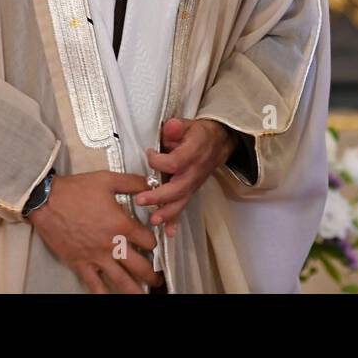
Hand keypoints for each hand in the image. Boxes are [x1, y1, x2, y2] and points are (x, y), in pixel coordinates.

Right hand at [27, 170, 162, 293]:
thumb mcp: (108, 179)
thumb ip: (133, 182)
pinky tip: (110, 297)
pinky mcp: (79, 263)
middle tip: (156, 278)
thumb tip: (149, 184)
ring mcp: (95, 257)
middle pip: (139, 266)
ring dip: (134, 290)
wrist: (46, 201)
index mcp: (121, 225)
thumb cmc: (74, 191)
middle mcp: (111, 244)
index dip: (154, 242)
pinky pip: (94, 284)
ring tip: (142, 295)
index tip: (153, 243)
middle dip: (151, 274)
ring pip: (120, 280)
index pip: (148, 240)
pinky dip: (103, 294)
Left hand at [135, 118, 236, 237]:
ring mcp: (193, 184)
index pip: (175, 162)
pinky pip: (183, 208)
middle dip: (159, 196)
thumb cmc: (199, 135)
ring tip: (153, 220)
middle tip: (141, 199)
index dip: (159, 160)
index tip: (149, 153)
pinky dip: (176, 221)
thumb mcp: (189, 125)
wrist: (217, 143)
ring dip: (166, 213)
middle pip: (178, 188)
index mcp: (193, 153)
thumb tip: (171, 127)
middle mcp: (194, 172)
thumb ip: (177, 127)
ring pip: (181, 201)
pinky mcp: (190, 191)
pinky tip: (169, 232)